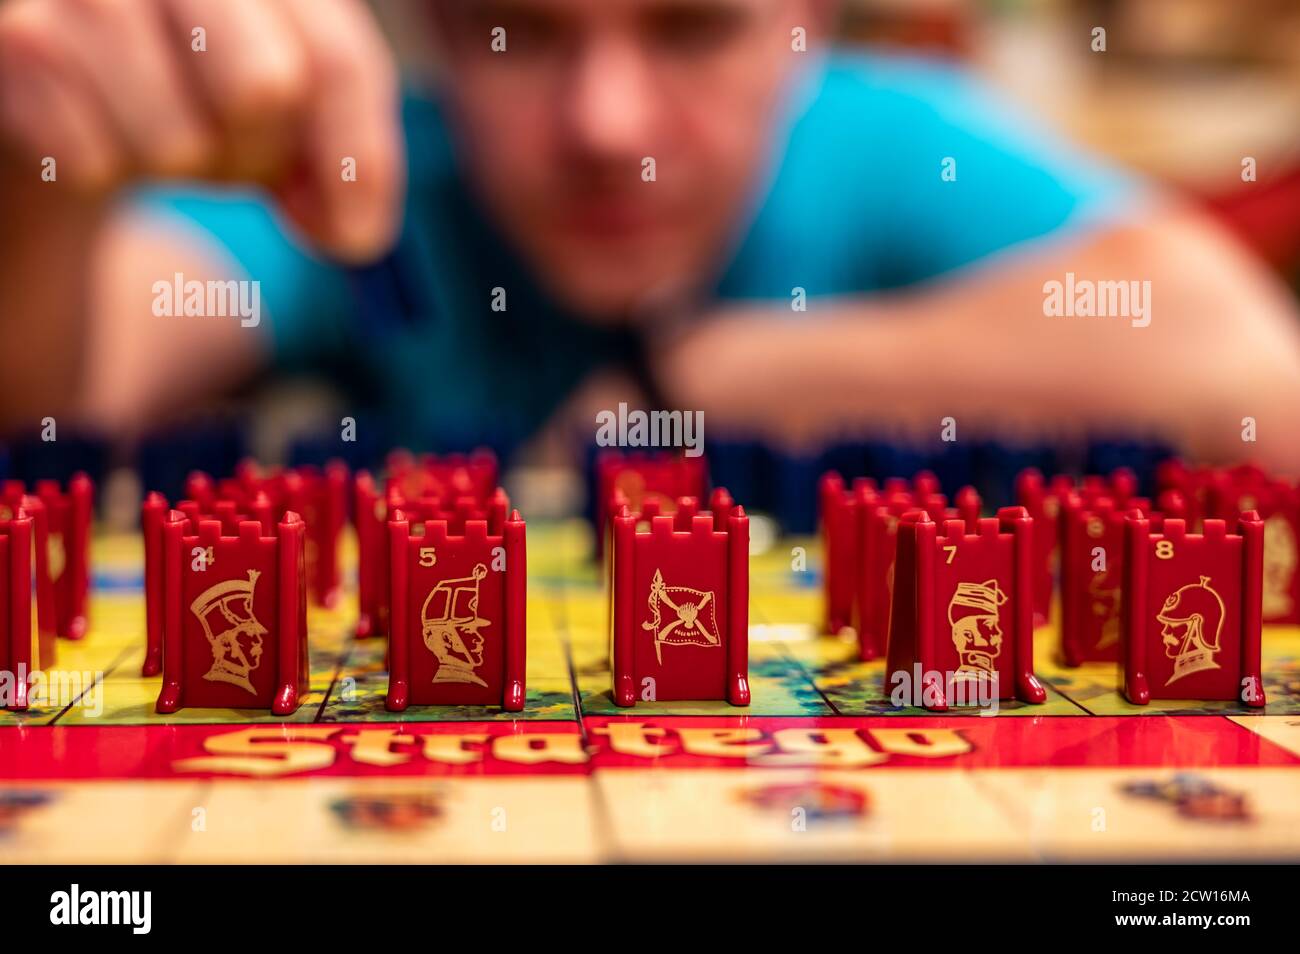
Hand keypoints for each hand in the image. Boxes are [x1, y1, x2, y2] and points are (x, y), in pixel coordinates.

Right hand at [0, 0, 403, 260]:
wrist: (64, 68)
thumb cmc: (192, 77)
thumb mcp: (283, 99)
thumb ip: (336, 152)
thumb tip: (355, 234)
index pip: (338, 63)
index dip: (357, 162)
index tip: (358, 240)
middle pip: (263, 92)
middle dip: (257, 153)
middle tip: (237, 156)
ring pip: (176, 142)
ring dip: (176, 165)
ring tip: (158, 125)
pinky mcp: (17, 42)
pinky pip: (93, 163)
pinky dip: (101, 169)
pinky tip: (95, 125)